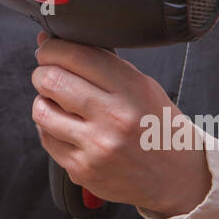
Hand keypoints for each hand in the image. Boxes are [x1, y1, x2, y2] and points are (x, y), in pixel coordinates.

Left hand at [31, 31, 212, 216]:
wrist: (177, 177)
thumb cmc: (158, 126)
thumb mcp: (142, 86)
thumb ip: (100, 62)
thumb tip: (49, 41)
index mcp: (132, 90)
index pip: (77, 56)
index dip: (52, 48)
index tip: (48, 49)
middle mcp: (114, 118)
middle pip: (52, 80)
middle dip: (42, 72)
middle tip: (47, 74)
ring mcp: (96, 146)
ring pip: (42, 111)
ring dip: (43, 101)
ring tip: (56, 102)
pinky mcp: (83, 169)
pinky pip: (46, 139)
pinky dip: (49, 128)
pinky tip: (65, 126)